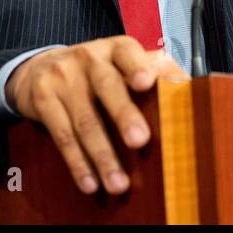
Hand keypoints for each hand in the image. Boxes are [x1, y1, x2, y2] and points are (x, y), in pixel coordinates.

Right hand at [4, 36, 188, 194]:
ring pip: (85, 121)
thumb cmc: (96, 70)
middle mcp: (88, 58)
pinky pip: (62, 136)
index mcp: (115, 49)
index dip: (136, 66)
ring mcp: (63, 78)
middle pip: (107, 87)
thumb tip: (191, 91)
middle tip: (140, 140)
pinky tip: (90, 182)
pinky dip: (77, 163)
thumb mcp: (124, 62)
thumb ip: (157, 70)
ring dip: (102, 156)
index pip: (127, 53)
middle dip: (124, 115)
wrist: (40, 67)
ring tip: (119, 182)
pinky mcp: (44, 100)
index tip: (147, 82)